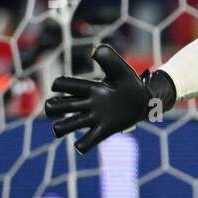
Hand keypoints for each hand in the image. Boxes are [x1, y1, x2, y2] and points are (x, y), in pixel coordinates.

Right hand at [44, 44, 176, 153]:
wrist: (145, 101)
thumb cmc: (130, 84)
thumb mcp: (121, 69)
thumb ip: (108, 58)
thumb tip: (95, 51)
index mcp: (89, 88)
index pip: (66, 85)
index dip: (59, 85)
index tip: (59, 86)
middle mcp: (88, 104)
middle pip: (59, 106)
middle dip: (52, 107)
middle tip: (59, 107)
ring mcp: (95, 118)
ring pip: (67, 125)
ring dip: (60, 127)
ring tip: (62, 127)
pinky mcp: (105, 131)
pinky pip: (88, 142)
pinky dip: (82, 145)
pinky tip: (82, 145)